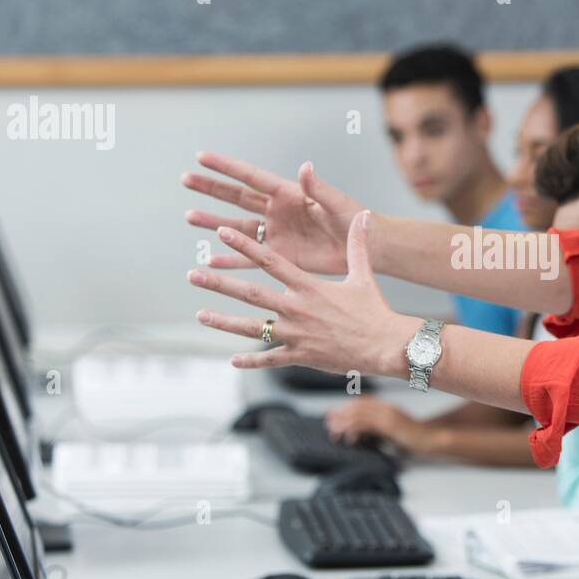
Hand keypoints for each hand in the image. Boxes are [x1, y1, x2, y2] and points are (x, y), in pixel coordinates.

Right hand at [182, 152, 363, 274]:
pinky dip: (231, 260)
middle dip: (211, 189)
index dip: (227, 167)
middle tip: (185, 179)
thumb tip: (305, 167)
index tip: (202, 157)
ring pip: (237, 227)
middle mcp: (276, 211)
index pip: (252, 177)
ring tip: (189, 217)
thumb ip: (318, 188)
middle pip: (237, 198)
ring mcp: (275, 234)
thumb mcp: (336, 203)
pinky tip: (211, 262)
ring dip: (213, 223)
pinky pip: (249, 258)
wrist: (365, 247)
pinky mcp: (279, 256)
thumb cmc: (354, 219)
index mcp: (288, 193)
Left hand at [188, 211, 419, 376]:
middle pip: (251, 294)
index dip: (246, 245)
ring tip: (201, 316)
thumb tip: (364, 217)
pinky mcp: (300, 356)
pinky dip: (252, 361)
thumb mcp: (364, 275)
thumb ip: (358, 245)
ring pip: (252, 327)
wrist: (384, 346)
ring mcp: (296, 334)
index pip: (270, 261)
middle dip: (220, 284)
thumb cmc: (375, 311)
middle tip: (194, 275)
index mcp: (309, 287)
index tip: (223, 233)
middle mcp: (297, 309)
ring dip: (224, 322)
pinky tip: (233, 360)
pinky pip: (270, 360)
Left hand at [325, 398, 424, 451]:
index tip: (332, 414)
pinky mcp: (391, 425)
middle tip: (328, 423)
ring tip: (333, 430)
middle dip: (341, 414)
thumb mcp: (390, 431)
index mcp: (386, 407)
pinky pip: (369, 425)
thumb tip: (357, 435)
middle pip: (358, 407)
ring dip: (345, 422)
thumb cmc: (412, 436)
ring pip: (361, 415)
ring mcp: (389, 415)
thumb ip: (376, 430)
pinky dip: (356, 429)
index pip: (362, 403)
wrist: (430, 439)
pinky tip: (348, 436)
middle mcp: (386, 408)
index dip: (346, 408)